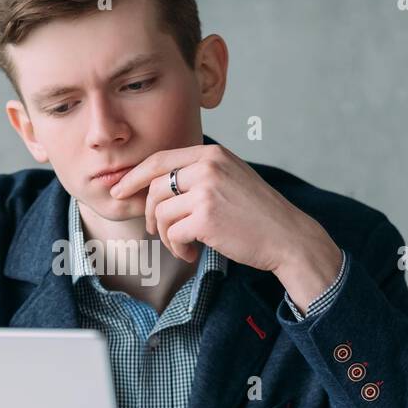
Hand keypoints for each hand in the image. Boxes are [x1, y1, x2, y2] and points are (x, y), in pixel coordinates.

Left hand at [108, 141, 344, 307]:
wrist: (287, 236)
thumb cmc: (258, 214)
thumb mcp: (230, 178)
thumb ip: (199, 175)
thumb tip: (155, 186)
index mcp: (212, 154)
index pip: (160, 159)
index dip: (135, 176)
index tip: (119, 191)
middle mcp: (208, 167)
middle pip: (155, 188)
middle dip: (149, 214)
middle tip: (157, 231)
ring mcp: (207, 191)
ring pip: (160, 213)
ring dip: (166, 236)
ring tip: (182, 247)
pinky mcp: (206, 218)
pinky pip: (173, 234)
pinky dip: (177, 248)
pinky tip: (191, 254)